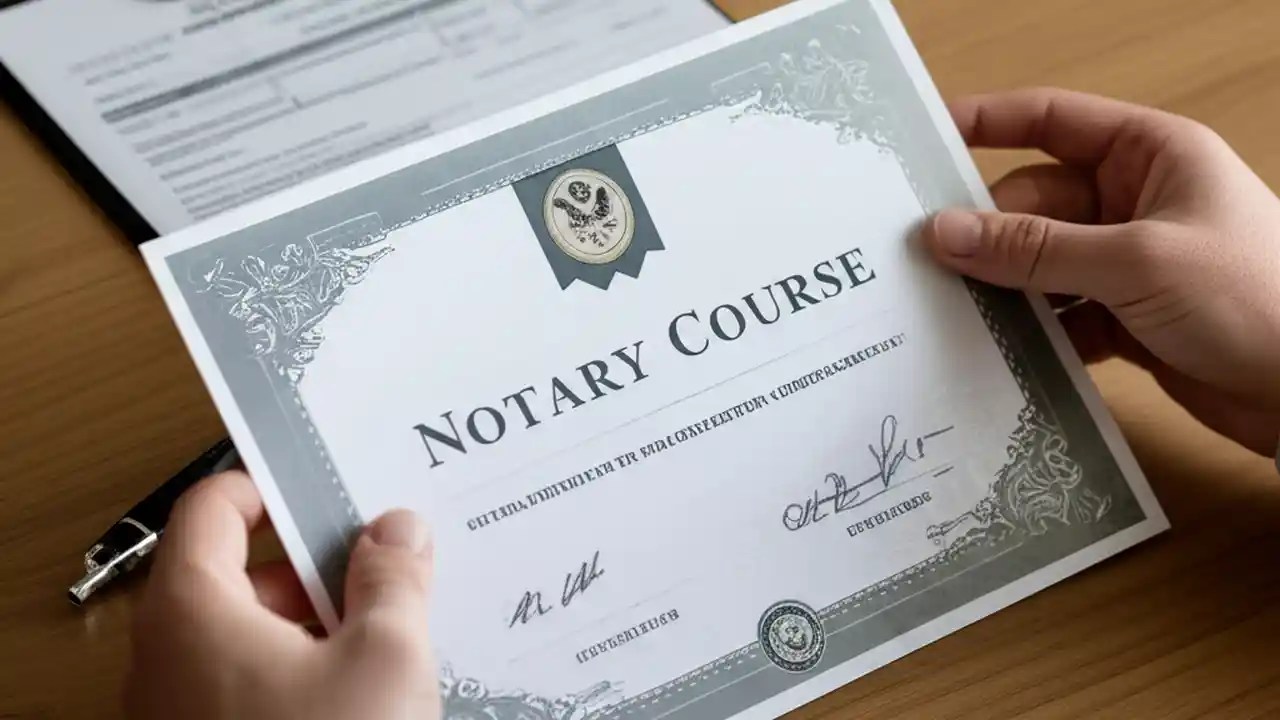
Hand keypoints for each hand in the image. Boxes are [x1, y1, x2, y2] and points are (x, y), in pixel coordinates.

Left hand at [124, 470, 439, 719]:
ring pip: (250, 638)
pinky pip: (252, 689)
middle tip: (389, 574)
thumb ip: (394, 578)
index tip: (335, 492)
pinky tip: (368, 699)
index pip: (214, 506)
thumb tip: (396, 531)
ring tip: (392, 643)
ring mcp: (180, 711)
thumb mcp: (386, 656)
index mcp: (192, 610)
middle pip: (238, 574)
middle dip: (320, 571)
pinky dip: (306, 677)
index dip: (275, 488)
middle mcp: (168, 656)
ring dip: (321, 628)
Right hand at [922, 87, 1279, 456]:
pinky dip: (1029, 333)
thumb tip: (942, 232)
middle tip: (919, 262)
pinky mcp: (1124, 319)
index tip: (922, 140)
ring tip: (943, 310)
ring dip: (1000, 289)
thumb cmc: (1250, 297)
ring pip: (1037, 265)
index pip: (1051, 121)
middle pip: (1031, 204)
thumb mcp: (1135, 262)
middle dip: (983, 232)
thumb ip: (1033, 249)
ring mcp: (1127, 263)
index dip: (986, 123)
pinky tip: (993, 352)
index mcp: (1149, 155)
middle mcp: (1133, 201)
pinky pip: (1056, 315)